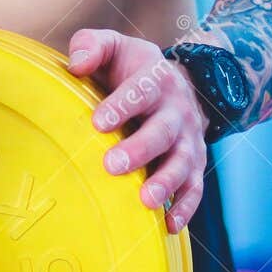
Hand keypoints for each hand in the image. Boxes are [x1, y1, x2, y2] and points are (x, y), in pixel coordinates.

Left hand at [66, 28, 208, 233]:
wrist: (177, 85)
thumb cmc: (131, 70)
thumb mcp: (115, 47)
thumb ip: (92, 46)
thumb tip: (76, 64)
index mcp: (155, 79)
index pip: (141, 90)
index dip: (121, 105)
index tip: (98, 122)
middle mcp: (176, 110)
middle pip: (162, 131)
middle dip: (140, 148)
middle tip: (112, 165)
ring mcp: (189, 140)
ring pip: (182, 163)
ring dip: (165, 182)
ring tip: (145, 201)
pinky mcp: (195, 165)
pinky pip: (195, 188)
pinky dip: (185, 208)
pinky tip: (168, 226)